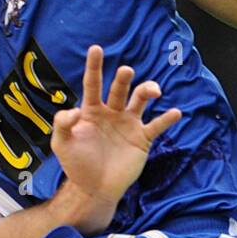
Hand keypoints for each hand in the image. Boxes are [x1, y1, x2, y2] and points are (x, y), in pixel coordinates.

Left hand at [51, 46, 180, 213]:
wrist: (93, 189)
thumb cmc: (76, 165)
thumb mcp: (61, 144)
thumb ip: (62, 125)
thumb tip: (73, 110)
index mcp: (91, 111)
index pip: (93, 84)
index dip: (94, 67)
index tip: (96, 48)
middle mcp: (112, 113)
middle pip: (120, 89)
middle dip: (124, 78)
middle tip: (127, 71)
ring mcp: (128, 124)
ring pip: (140, 100)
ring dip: (147, 91)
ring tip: (153, 91)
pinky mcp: (142, 139)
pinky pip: (157, 126)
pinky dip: (167, 119)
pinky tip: (175, 113)